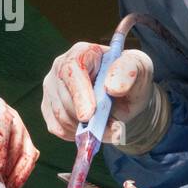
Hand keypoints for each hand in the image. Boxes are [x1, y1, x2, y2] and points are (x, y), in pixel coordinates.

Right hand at [41, 42, 155, 142]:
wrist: (124, 98)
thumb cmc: (130, 79)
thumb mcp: (140, 69)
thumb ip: (128, 72)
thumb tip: (111, 88)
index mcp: (82, 52)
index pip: (72, 70)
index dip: (79, 94)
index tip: (89, 115)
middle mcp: (60, 66)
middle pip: (65, 98)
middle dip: (88, 119)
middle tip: (113, 127)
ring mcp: (51, 87)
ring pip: (60, 116)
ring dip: (85, 129)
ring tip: (107, 128)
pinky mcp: (48, 107)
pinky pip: (57, 128)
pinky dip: (76, 135)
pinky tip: (92, 129)